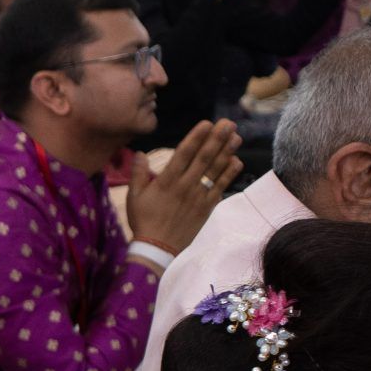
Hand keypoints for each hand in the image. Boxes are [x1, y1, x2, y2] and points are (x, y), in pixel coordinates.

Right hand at [127, 119, 242, 249]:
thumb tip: (139, 154)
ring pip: (215, 170)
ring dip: (227, 152)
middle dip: (217, 139)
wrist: (157, 246)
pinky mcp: (207, 206)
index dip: (196, 138)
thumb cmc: (143, 220)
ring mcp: (198, 196)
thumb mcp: (134, 196)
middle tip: (228, 124)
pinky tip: (236, 161)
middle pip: (204, 158)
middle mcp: (185, 185)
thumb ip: (137, 173)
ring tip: (236, 137)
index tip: (207, 123)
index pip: (183, 154)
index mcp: (166, 181)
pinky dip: (229, 174)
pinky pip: (221, 187)